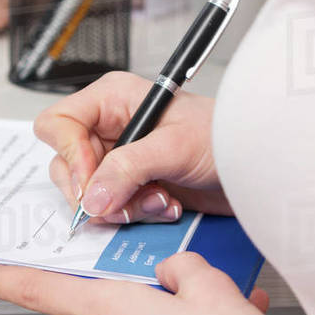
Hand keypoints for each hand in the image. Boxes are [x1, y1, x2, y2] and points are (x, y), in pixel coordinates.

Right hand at [34, 71, 229, 224]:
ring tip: (159, 200)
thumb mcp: (174, 147)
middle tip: (125, 201)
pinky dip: (135, 214)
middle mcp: (109, 127)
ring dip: (122, 206)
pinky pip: (111, 208)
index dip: (69, 156)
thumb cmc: (225, 136)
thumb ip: (128, 169)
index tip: (90, 184)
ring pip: (87, 193)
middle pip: (66, 165)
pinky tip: (166, 205)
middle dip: (97, 190)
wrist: (256, 168)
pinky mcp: (131, 186)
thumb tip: (91, 198)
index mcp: (112, 100)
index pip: (58, 124)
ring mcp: (118, 159)